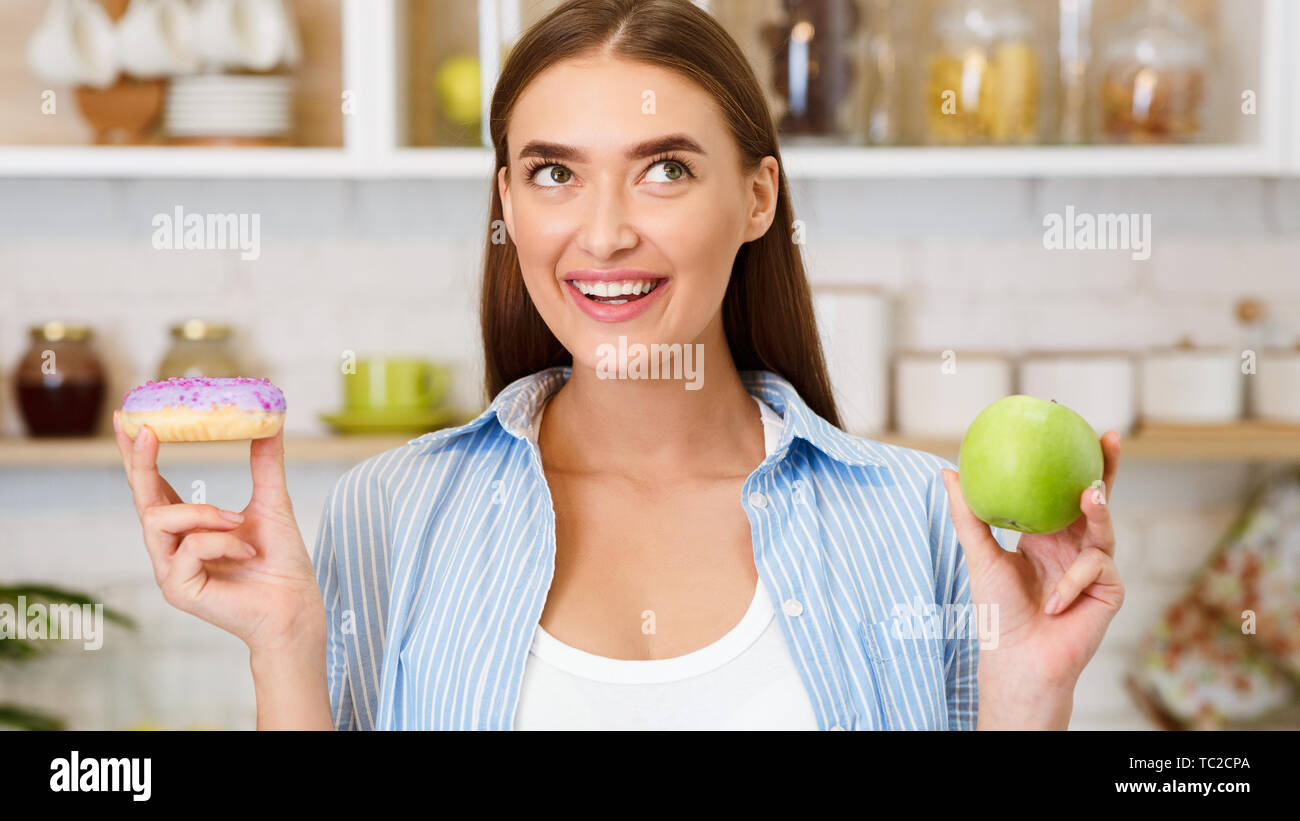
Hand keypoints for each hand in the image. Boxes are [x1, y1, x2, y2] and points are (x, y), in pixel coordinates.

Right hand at [113, 410, 324, 654]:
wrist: (295, 603)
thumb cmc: (280, 560)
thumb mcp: (273, 502)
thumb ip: (265, 464)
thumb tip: (269, 423)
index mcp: (187, 527)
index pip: (153, 486)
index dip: (139, 454)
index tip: (129, 417)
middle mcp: (170, 547)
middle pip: (141, 498)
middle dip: (141, 462)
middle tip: (149, 429)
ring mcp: (169, 569)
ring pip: (159, 520)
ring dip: (202, 513)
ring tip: (239, 522)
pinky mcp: (177, 588)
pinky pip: (189, 547)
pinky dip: (222, 542)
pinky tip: (246, 551)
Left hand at [940, 431, 1123, 697]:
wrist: (1017, 658)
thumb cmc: (996, 611)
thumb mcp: (980, 555)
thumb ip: (968, 514)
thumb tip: (947, 470)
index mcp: (1045, 536)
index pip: (1062, 492)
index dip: (1071, 461)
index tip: (1071, 424)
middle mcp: (1073, 547)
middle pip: (1096, 500)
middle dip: (1106, 468)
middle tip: (1108, 437)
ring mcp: (1094, 568)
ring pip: (1103, 528)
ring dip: (1098, 511)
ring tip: (1090, 495)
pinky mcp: (1109, 590)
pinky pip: (1096, 568)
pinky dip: (1071, 581)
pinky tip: (1054, 600)